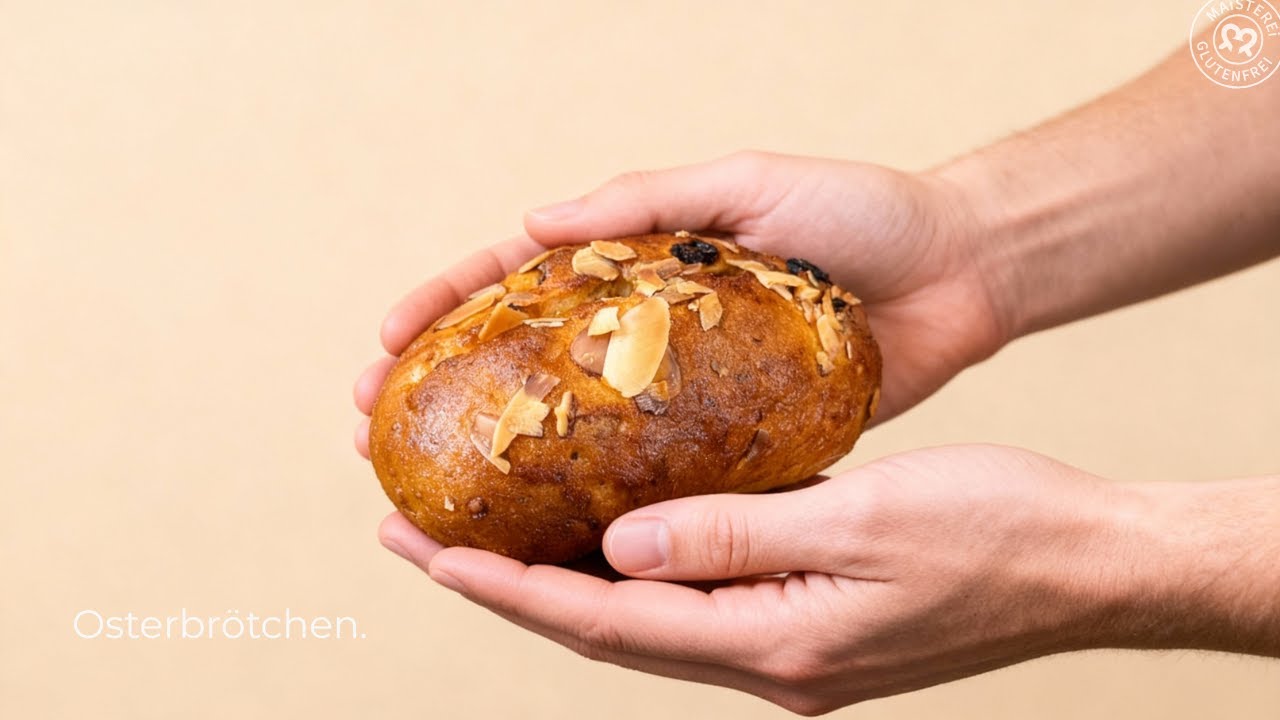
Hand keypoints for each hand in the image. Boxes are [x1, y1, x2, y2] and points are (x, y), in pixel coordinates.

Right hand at [353, 151, 1004, 455]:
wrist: (963, 272)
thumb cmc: (862, 211)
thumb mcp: (749, 181)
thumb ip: (647, 197)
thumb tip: (534, 222)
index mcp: (640, 264)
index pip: (517, 286)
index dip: (443, 312)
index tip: (382, 346)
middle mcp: (648, 334)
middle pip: (523, 368)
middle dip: (441, 396)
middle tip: (372, 430)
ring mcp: (685, 394)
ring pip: (576, 434)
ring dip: (499, 463)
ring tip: (432, 493)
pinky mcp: (735, 444)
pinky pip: (656, 480)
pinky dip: (598, 504)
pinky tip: (544, 531)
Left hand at [379, 444, 1158, 713]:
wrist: (1087, 560)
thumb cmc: (995, 534)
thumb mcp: (860, 523)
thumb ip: (732, 536)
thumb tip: (616, 551)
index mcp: (772, 646)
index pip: (603, 622)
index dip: (506, 588)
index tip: (425, 550)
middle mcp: (766, 660)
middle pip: (605, 627)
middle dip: (508, 583)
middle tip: (425, 534)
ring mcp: (786, 645)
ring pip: (643, 615)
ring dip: (564, 576)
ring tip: (492, 531)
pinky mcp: (807, 617)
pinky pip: (694, 595)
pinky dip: (636, 566)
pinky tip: (611, 528)